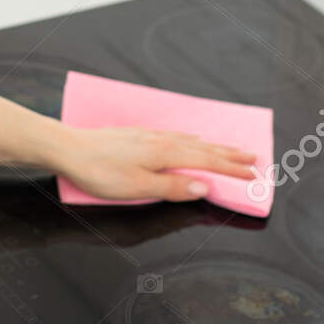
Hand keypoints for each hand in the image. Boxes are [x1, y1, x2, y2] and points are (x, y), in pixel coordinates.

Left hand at [53, 125, 258, 201]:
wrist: (69, 148)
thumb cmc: (100, 172)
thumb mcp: (138, 187)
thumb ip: (173, 188)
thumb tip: (204, 188)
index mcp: (166, 154)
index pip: (207, 162)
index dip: (231, 169)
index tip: (253, 174)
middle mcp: (162, 140)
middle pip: (203, 149)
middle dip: (229, 155)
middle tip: (254, 158)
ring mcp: (150, 136)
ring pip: (191, 141)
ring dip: (214, 147)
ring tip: (231, 149)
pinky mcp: (138, 135)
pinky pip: (176, 136)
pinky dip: (192, 140)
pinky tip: (191, 140)